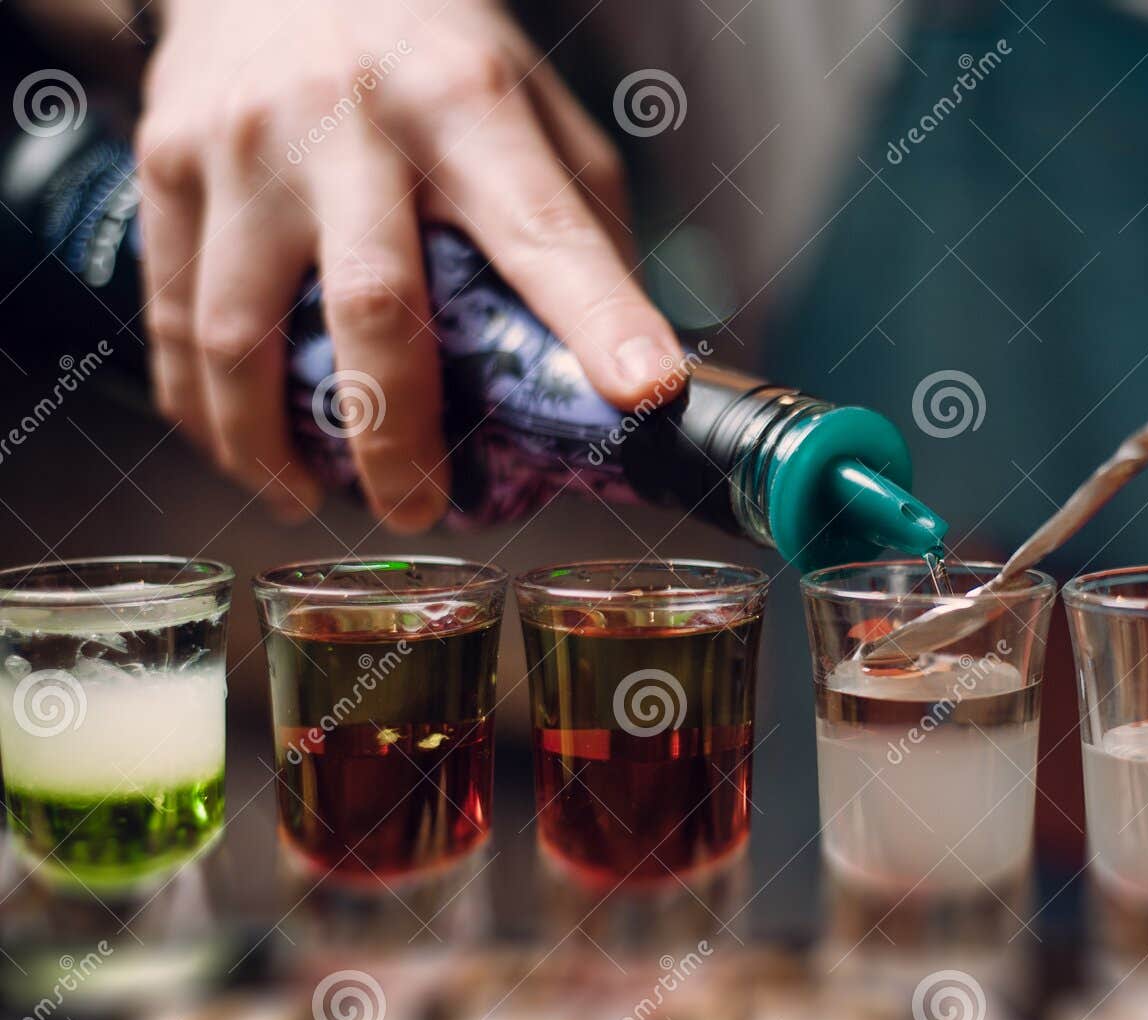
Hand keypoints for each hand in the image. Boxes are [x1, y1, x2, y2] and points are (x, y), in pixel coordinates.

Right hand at [136, 0, 678, 529]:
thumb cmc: (427, 46)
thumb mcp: (530, 103)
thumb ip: (575, 219)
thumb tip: (618, 359)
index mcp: (467, 104)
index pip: (544, 229)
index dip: (599, 320)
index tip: (647, 392)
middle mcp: (350, 121)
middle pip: (374, 306)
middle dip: (399, 438)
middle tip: (422, 511)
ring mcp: (245, 143)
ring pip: (241, 334)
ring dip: (275, 446)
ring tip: (314, 499)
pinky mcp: (166, 160)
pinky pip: (169, 316)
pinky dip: (203, 407)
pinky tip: (241, 448)